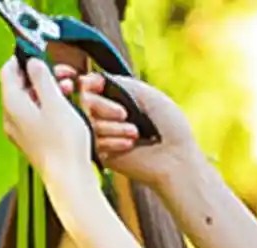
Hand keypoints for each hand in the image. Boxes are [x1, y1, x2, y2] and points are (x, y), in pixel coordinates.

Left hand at [0, 57, 93, 188]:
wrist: (67, 176)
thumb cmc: (62, 142)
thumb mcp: (55, 102)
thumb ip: (42, 79)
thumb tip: (32, 62)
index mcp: (12, 106)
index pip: (7, 73)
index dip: (20, 59)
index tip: (36, 52)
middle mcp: (10, 118)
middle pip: (17, 86)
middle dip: (36, 74)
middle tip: (57, 70)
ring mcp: (18, 130)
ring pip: (27, 100)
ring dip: (44, 89)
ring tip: (65, 86)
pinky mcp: (29, 138)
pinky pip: (33, 114)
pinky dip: (45, 104)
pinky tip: (63, 104)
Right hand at [54, 65, 200, 188]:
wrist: (174, 157)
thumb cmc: (167, 124)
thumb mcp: (144, 94)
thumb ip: (116, 83)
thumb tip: (82, 80)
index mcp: (116, 98)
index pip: (88, 85)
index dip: (89, 84)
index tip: (98, 85)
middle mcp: (104, 114)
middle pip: (83, 102)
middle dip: (103, 107)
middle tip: (125, 115)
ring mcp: (99, 134)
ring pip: (87, 123)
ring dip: (113, 127)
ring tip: (135, 134)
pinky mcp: (98, 154)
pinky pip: (91, 142)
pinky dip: (111, 141)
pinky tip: (129, 145)